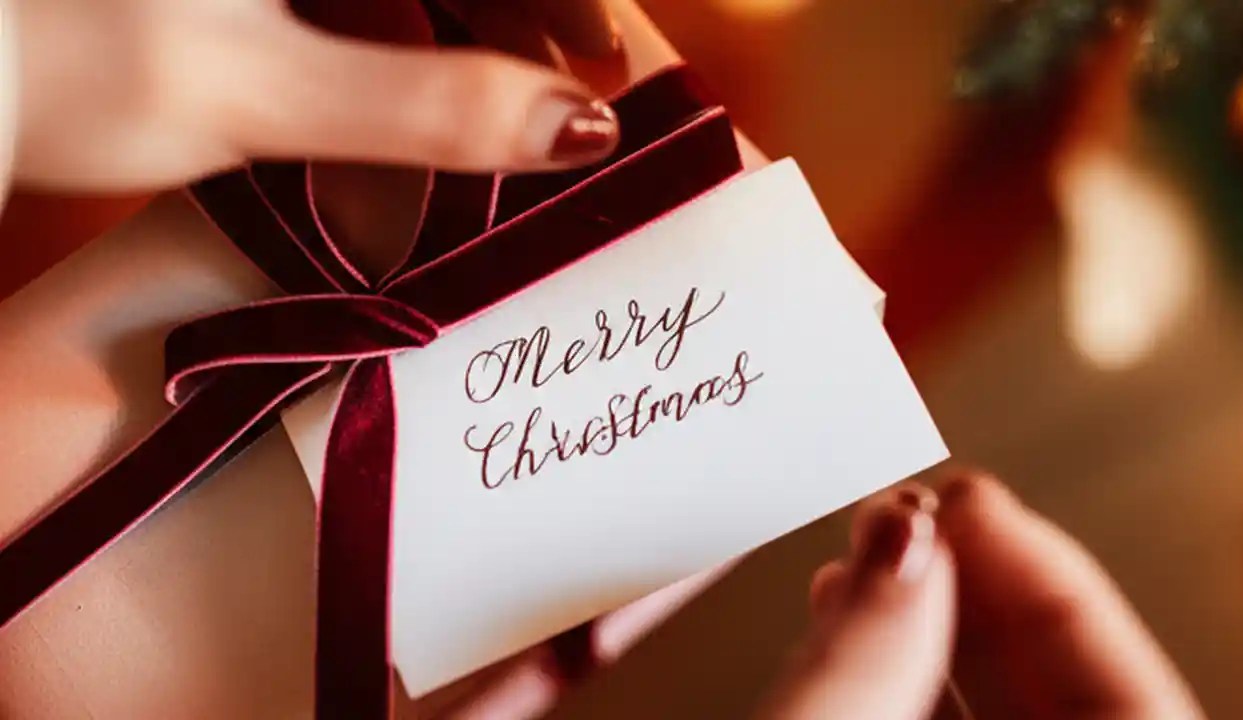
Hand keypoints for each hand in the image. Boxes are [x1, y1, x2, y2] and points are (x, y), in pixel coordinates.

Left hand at [8, 0, 620, 190]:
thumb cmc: (66, 63)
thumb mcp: (257, 91)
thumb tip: (578, 127)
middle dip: (522, 10)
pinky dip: (400, 23)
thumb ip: (428, 107)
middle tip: (573, 91)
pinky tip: (416, 72)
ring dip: (467, 22)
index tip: (609, 58)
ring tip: (511, 100)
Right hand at [759, 472, 1205, 719]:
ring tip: (871, 544)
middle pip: (1054, 689)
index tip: (971, 500)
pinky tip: (845, 611)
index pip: (1134, 700)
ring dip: (923, 616)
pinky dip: (887, 665)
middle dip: (976, 584)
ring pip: (979, 707)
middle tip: (914, 507)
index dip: (1054, 585)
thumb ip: (860, 658)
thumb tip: (900, 537)